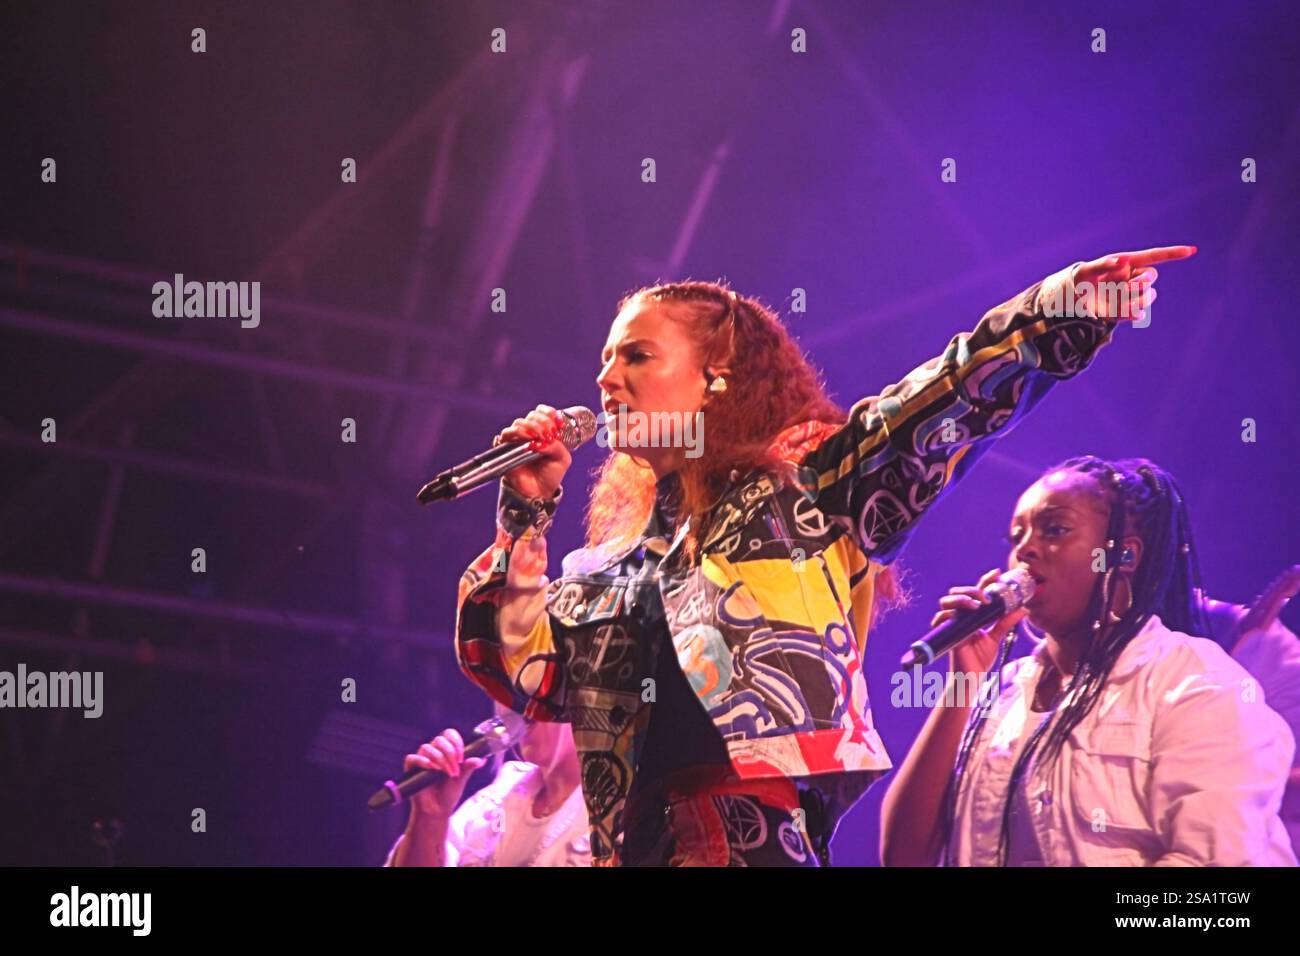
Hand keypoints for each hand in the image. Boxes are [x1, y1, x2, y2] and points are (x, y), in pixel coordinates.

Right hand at [403, 728, 487, 819]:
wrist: (437, 810)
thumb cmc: (449, 793)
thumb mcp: (461, 779)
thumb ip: (468, 767)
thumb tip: (481, 759)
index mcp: (446, 751)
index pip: (449, 734)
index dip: (456, 742)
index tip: (462, 757)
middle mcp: (433, 752)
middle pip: (439, 740)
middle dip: (450, 753)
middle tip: (455, 769)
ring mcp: (421, 759)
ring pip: (427, 748)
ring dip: (439, 759)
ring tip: (445, 772)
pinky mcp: (411, 769)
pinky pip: (412, 758)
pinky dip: (421, 761)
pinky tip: (430, 767)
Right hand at [496, 404, 572, 499]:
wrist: (539, 491)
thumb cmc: (551, 475)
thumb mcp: (563, 458)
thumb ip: (557, 446)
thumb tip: (544, 440)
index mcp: (544, 431)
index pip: (543, 412)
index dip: (550, 413)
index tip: (558, 424)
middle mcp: (530, 432)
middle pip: (532, 415)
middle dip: (543, 422)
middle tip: (550, 435)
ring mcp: (517, 439)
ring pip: (520, 422)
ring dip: (532, 427)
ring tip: (540, 438)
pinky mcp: (506, 448)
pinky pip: (506, 434)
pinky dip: (517, 433)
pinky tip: (528, 441)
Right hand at [932, 568, 1028, 674]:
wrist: (972, 678)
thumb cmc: (979, 659)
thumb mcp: (996, 637)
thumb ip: (1005, 622)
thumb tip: (1022, 609)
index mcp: (972, 614)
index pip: (976, 592)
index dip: (985, 581)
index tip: (996, 573)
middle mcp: (960, 616)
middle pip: (958, 592)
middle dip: (972, 590)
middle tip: (986, 597)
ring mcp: (952, 624)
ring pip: (947, 602)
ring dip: (961, 599)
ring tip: (976, 605)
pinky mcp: (947, 634)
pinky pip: (941, 619)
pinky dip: (948, 615)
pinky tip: (959, 615)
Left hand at [1071, 245, 1196, 321]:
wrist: (1071, 302)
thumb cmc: (1078, 281)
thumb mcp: (1085, 272)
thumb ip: (1101, 265)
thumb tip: (1122, 261)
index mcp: (1127, 263)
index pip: (1153, 257)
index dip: (1172, 254)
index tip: (1191, 250)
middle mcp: (1132, 278)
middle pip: (1151, 278)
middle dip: (1140, 283)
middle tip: (1123, 288)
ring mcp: (1132, 294)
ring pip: (1148, 297)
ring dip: (1134, 300)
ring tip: (1114, 300)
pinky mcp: (1127, 311)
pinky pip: (1138, 313)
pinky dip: (1127, 314)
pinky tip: (1112, 312)